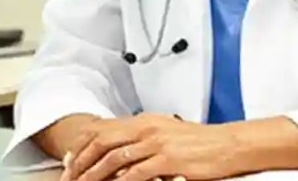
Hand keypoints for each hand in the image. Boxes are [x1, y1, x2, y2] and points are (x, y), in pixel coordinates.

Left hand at [60, 114, 237, 180]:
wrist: (228, 144)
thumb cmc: (200, 143)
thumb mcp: (166, 133)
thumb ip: (142, 139)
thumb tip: (119, 152)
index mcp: (144, 121)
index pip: (102, 130)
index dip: (81, 147)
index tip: (69, 162)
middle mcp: (147, 128)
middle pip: (102, 143)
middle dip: (81, 162)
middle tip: (69, 177)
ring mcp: (157, 143)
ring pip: (114, 159)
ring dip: (94, 175)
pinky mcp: (169, 160)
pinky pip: (137, 173)